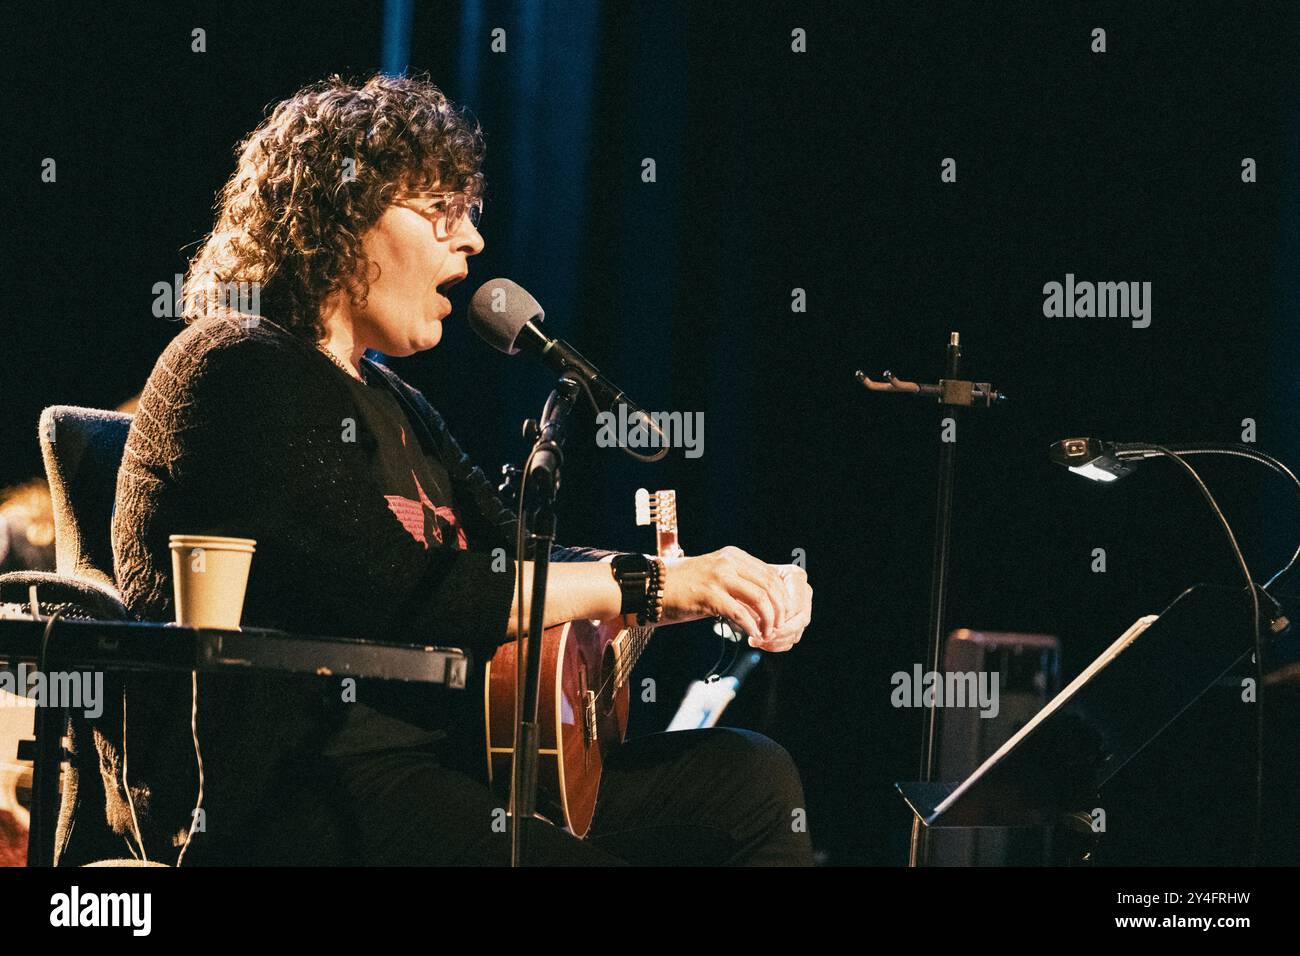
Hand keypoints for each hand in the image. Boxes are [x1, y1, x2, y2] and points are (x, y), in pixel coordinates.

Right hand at [660, 547, 811, 651]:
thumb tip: (764, 604)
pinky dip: (751, 627)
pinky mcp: (709, 596)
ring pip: (759, 598)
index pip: (770, 574)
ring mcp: (718, 577)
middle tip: (779, 626)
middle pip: (769, 586)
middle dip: (779, 609)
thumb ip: (738, 584)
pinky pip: (740, 613)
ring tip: (767, 633)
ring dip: (768, 620)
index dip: (782, 596)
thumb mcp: (715, 576)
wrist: (652, 586)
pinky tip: (752, 635)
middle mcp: (728, 562)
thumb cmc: (684, 586)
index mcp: (733, 556)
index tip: (783, 614)